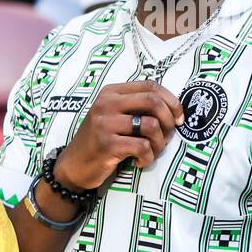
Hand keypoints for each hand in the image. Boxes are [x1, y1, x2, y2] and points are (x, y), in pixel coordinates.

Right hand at [55, 81, 182, 191]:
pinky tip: (140, 161)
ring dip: (160, 143)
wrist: (73, 166)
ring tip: (152, 152)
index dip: (171, 100)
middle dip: (169, 120)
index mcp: (110, 93)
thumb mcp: (112, 116)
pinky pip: (142, 147)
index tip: (179, 118)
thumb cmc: (99, 141)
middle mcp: (106, 104)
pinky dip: (148, 157)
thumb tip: (173, 108)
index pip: (150, 86)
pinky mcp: (107, 144)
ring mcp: (104, 124)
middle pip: (153, 101)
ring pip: (151, 126)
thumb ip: (135, 107)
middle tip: (168, 136)